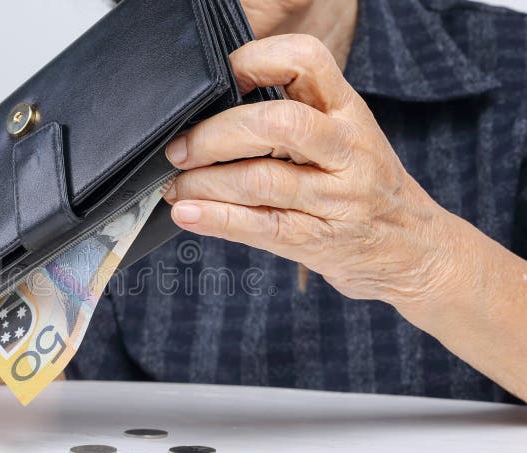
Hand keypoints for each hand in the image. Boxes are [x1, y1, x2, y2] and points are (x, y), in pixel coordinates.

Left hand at [164, 34, 457, 313]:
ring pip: (261, 180)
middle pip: (275, 123)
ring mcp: (338, 198)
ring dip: (204, 184)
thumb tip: (211, 115)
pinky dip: (217, 219)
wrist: (418, 252)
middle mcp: (348, 149)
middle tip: (179, 149)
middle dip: (214, 135)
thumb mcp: (347, 140)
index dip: (253, 61)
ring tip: (174, 187)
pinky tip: (187, 214)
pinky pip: (264, 227)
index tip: (214, 82)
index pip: (305, 61)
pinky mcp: (323, 241)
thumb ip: (296, 121)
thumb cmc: (367, 191)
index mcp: (349, 112)